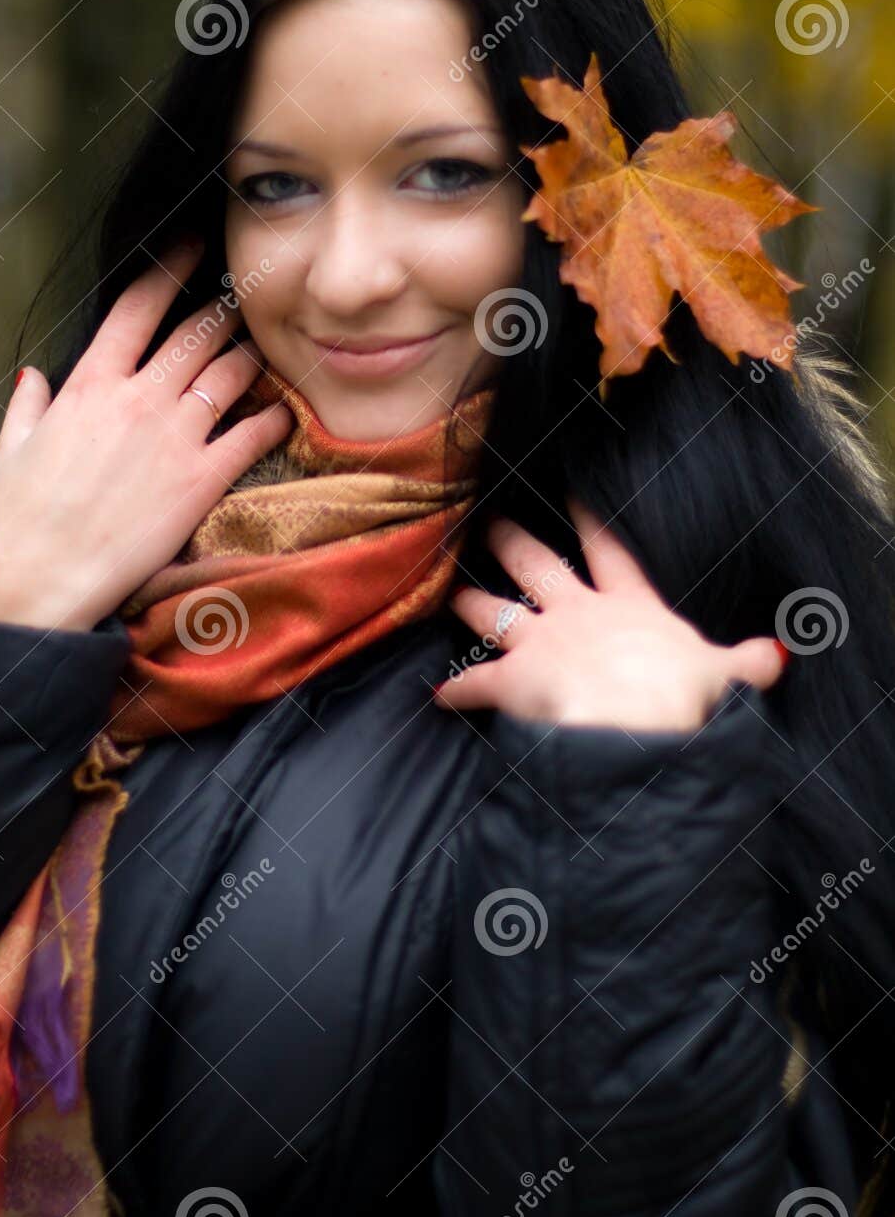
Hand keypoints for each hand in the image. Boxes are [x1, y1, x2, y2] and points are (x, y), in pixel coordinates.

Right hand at [0, 236, 292, 632]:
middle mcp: (139, 399)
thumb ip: (29, 404)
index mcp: (91, 384)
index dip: (171, 266)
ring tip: (266, 344)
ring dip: (253, 353)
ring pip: (231, 372)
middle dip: (226, 305)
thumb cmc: (24, 517)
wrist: (46, 577)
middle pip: (196, 331)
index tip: (193, 244)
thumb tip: (34, 376)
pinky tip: (285, 410)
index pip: (139, 306)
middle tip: (247, 291)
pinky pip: (252, 433)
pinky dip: (275, 416)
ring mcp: (175, 436)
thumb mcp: (13, 449)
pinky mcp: (202, 478)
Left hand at [434, 497, 786, 732]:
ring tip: (452, 596)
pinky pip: (475, 684)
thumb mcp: (728, 676)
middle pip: (537, 567)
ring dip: (470, 606)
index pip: (609, 552)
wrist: (640, 724)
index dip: (591, 521)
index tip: (570, 492)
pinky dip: (456, 691)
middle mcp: (579, 615)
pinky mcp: (513, 682)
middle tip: (490, 522)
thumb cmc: (686, 698)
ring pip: (494, 614)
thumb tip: (778, 657)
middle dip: (511, 541)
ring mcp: (541, 645)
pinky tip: (438, 695)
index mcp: (630, 607)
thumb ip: (748, 664)